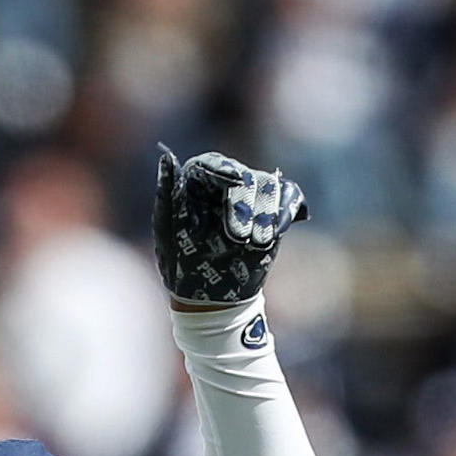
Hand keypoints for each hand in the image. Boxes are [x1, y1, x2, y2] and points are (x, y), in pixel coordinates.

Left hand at [153, 147, 308, 309]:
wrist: (209, 299)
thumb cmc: (180, 265)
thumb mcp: (166, 231)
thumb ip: (166, 194)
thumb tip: (167, 156)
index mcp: (195, 184)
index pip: (211, 164)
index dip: (223, 170)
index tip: (235, 181)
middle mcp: (224, 186)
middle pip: (243, 175)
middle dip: (244, 204)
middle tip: (238, 237)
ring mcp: (250, 199)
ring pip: (268, 185)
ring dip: (265, 213)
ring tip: (255, 243)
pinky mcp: (272, 214)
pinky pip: (289, 196)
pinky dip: (286, 211)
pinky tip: (276, 232)